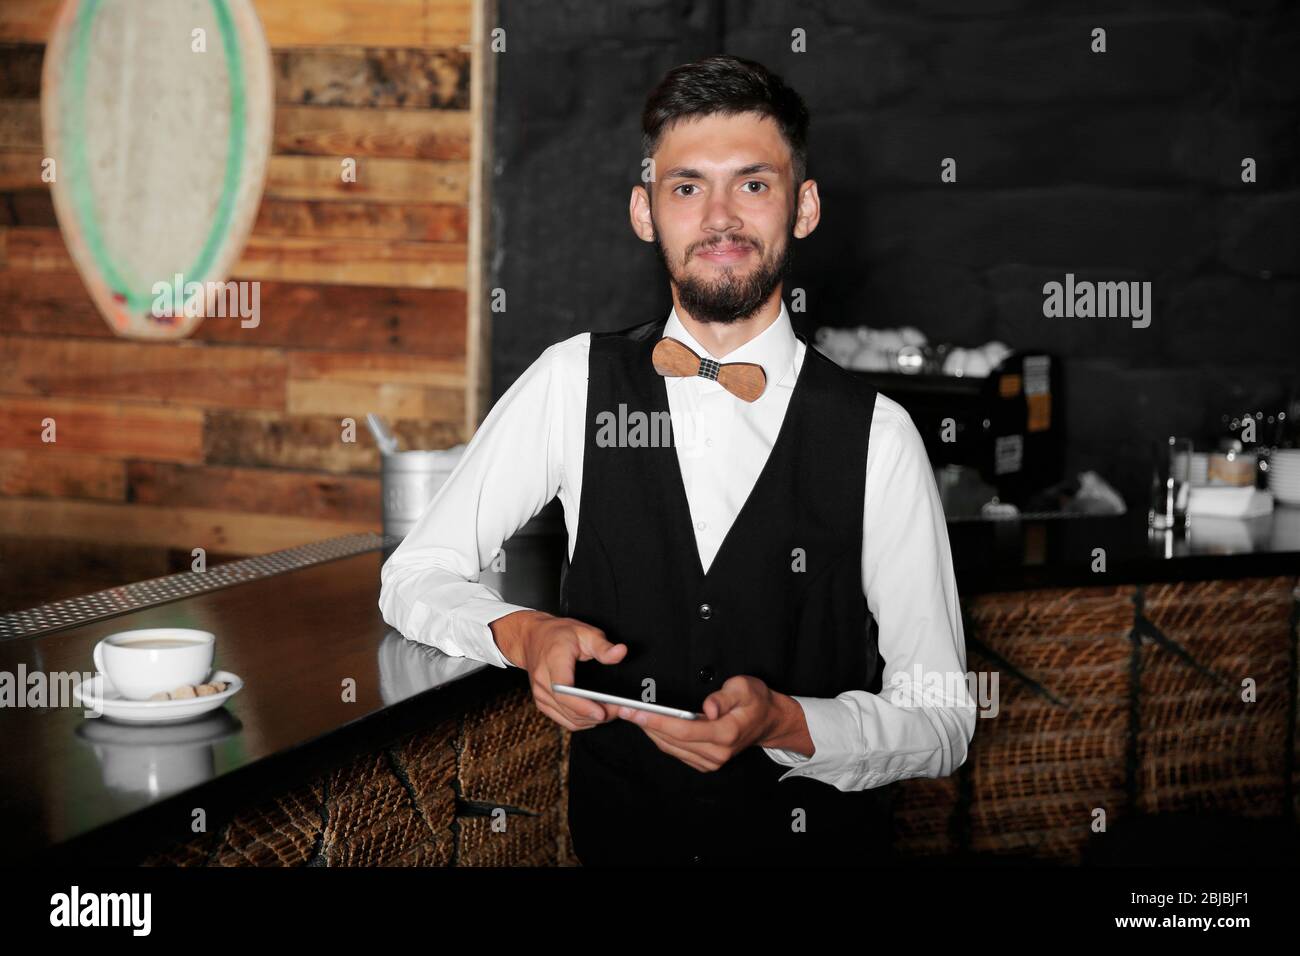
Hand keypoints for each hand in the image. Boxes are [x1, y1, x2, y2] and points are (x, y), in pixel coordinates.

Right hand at [490, 609, 627, 731]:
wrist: (532, 638)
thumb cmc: (558, 635)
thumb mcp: (584, 632)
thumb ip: (603, 645)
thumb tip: (620, 652)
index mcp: (554, 660)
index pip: (563, 689)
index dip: (582, 705)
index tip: (601, 712)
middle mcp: (543, 680)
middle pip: (569, 708)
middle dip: (596, 714)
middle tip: (620, 710)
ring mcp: (541, 694)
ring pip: (569, 718)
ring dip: (591, 720)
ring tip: (612, 712)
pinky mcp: (542, 703)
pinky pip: (564, 720)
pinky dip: (582, 721)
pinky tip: (595, 715)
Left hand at [616, 675, 779, 771]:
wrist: (768, 721)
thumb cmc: (755, 701)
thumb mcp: (745, 688)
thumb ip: (724, 697)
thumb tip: (708, 707)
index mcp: (726, 734)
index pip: (682, 729)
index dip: (655, 719)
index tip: (634, 710)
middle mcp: (717, 753)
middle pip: (671, 739)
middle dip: (644, 723)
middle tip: (621, 708)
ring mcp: (711, 761)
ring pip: (670, 747)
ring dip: (649, 730)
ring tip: (630, 714)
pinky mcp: (706, 763)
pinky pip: (676, 751)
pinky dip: (660, 737)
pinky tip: (649, 724)